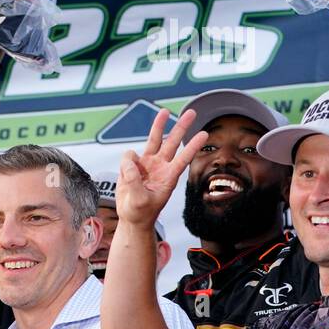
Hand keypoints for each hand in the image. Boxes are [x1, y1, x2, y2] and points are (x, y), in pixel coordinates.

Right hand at [116, 107, 205, 226]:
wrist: (132, 217)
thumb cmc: (140, 212)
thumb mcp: (138, 201)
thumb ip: (133, 180)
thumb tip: (130, 160)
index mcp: (168, 178)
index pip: (183, 159)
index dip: (192, 146)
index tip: (204, 134)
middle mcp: (160, 167)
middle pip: (173, 142)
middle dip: (181, 127)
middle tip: (191, 112)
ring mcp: (148, 164)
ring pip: (154, 140)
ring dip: (159, 125)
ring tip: (165, 111)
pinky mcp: (134, 165)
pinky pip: (128, 157)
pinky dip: (124, 164)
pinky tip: (125, 178)